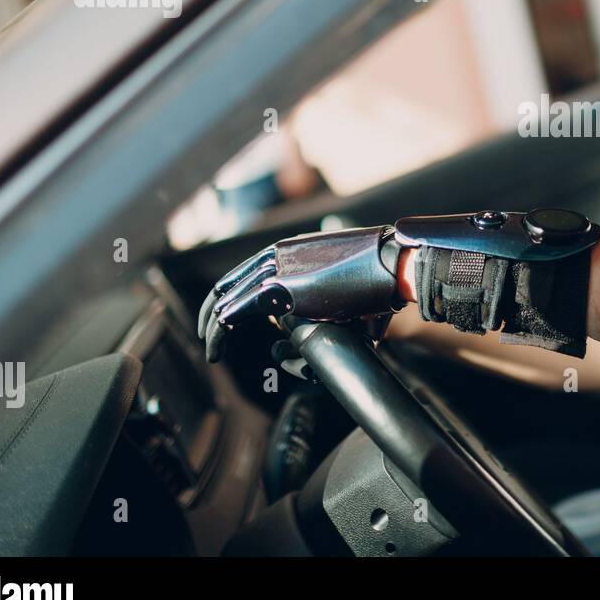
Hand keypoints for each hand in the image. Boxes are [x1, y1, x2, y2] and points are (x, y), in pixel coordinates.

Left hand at [197, 225, 401, 361]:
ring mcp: (276, 271)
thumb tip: (293, 331)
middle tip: (208, 335)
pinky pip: (234, 314)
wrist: (391, 267)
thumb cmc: (375, 286)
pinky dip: (220, 333)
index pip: (246, 271)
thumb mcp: (338, 294)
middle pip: (229, 284)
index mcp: (292, 251)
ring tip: (212, 348)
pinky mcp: (276, 292)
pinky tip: (215, 347)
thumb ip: (315, 307)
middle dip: (213, 313)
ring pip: (227, 303)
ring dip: (216, 330)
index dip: (232, 296)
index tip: (226, 316)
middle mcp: (278, 256)